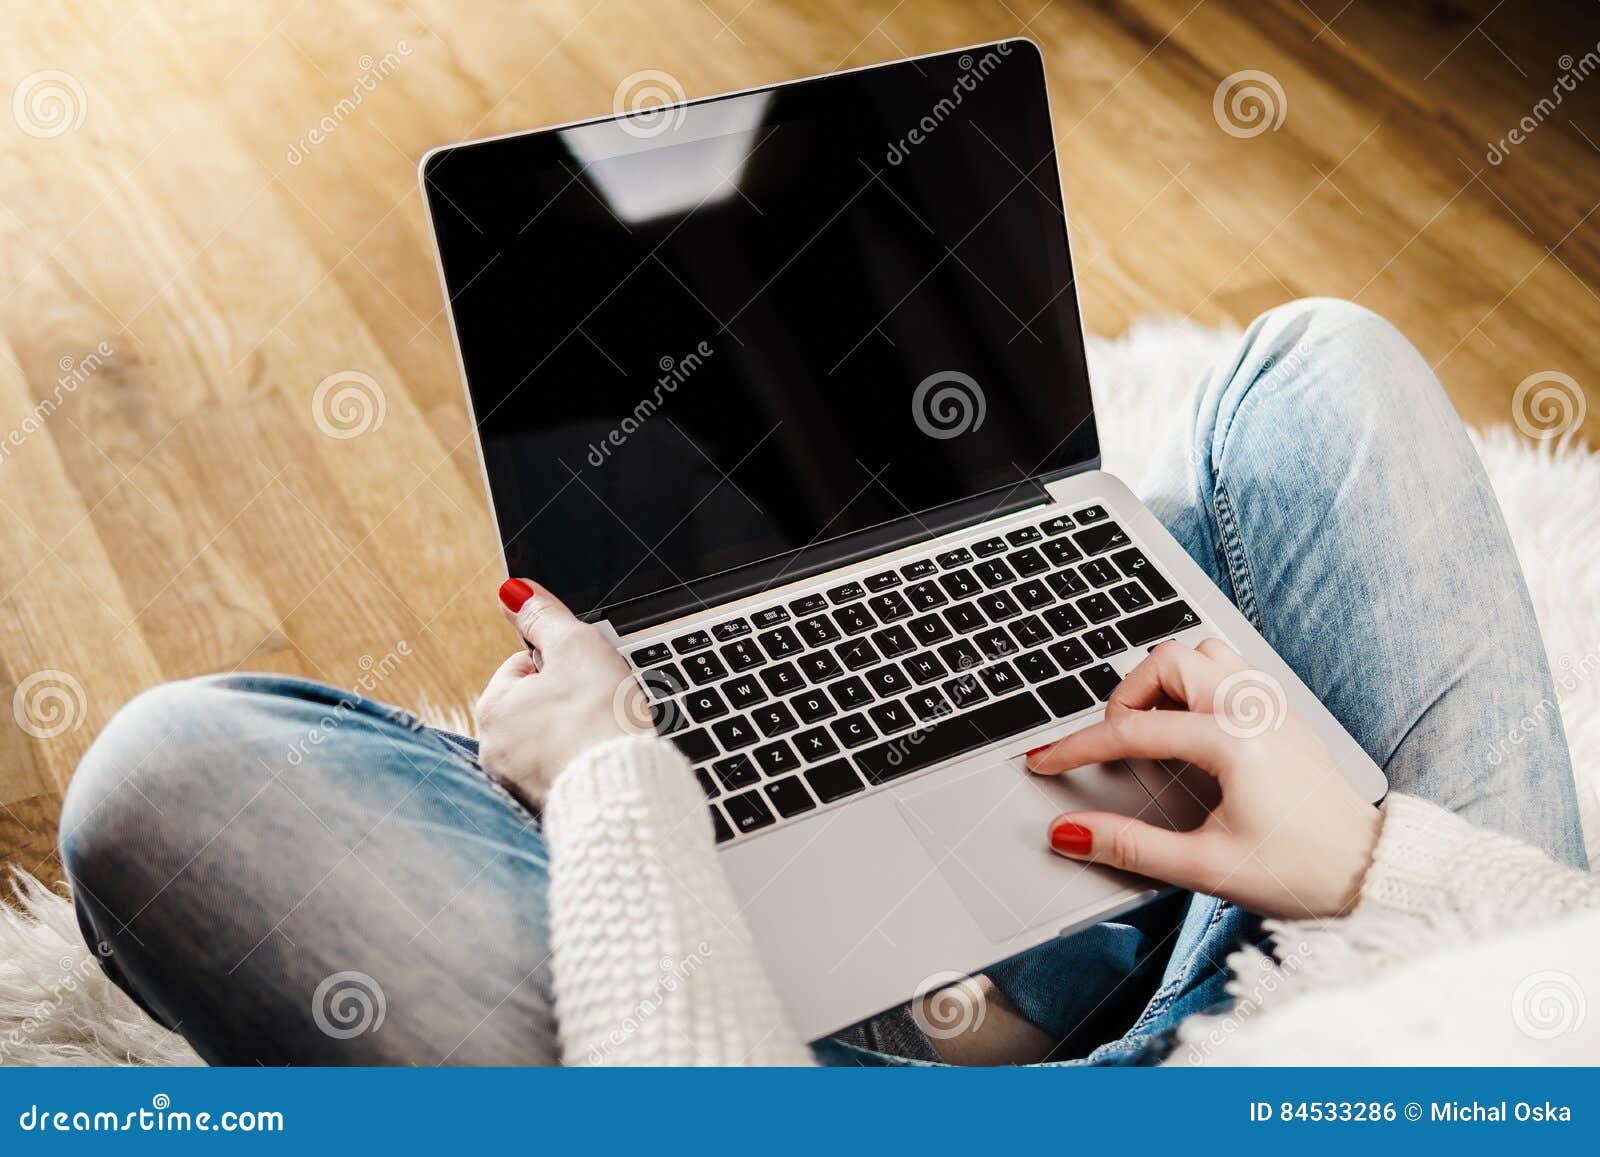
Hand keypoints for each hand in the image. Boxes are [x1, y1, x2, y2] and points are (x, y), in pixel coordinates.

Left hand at [474, 577, 641, 806]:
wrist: (627, 789)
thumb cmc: (599, 719)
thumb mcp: (576, 647)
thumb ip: (543, 616)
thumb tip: (513, 591)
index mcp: (492, 710)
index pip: (524, 665)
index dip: (563, 663)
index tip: (588, 674)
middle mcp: (495, 751)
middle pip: (538, 705)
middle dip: (570, 700)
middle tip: (601, 704)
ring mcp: (518, 784)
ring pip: (552, 740)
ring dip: (577, 733)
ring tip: (605, 733)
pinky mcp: (546, 807)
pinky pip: (565, 773)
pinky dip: (582, 764)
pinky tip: (603, 760)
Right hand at [1026, 639, 1380, 919]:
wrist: (1368, 874)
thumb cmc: (1300, 872)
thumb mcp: (1205, 866)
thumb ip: (1129, 846)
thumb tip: (1069, 833)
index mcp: (1232, 740)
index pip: (1132, 731)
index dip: (1078, 747)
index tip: (1045, 761)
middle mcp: (1253, 708)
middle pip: (1165, 662)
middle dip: (1125, 697)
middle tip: (1115, 743)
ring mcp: (1272, 705)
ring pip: (1200, 654)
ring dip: (1164, 682)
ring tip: (1151, 729)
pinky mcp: (1283, 714)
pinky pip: (1229, 670)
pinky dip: (1195, 685)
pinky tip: (1190, 728)